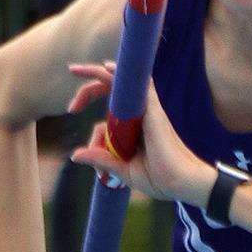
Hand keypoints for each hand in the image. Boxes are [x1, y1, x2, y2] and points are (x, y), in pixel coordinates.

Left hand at [66, 61, 205, 206]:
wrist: (180, 184)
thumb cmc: (160, 178)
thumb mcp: (123, 171)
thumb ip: (101, 160)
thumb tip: (75, 155)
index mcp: (130, 127)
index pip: (108, 106)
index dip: (90, 101)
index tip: (72, 109)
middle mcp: (137, 116)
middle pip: (111, 91)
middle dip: (88, 87)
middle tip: (71, 78)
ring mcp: (146, 112)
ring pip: (121, 85)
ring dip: (97, 74)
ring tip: (75, 70)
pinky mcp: (154, 112)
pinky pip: (141, 87)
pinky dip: (125, 76)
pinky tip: (108, 68)